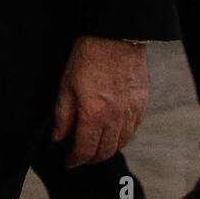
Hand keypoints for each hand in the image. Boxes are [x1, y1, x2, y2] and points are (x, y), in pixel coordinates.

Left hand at [51, 35, 148, 165]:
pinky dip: (122, 137)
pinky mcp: (141, 104)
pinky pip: (133, 130)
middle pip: (105, 152)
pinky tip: (113, 133)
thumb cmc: (87, 57)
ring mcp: (131, 112)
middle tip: (80, 157)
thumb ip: (62, 116)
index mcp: (93, 115)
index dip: (75, 160)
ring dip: (107, 150)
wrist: (115, 36)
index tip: (68, 162)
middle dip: (90, 159)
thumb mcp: (66, 85)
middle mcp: (115, 118)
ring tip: (95, 147)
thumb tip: (58, 138)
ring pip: (121, 143)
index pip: (85, 150)